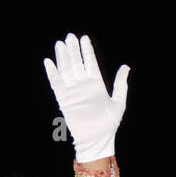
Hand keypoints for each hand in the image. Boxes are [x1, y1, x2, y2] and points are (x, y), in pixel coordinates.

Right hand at [43, 33, 128, 162]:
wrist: (97, 140)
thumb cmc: (109, 124)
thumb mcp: (119, 102)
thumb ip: (121, 84)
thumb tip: (126, 66)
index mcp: (96, 84)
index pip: (90, 63)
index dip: (87, 51)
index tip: (84, 38)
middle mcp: (83, 86)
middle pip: (76, 63)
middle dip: (73, 50)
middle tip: (70, 36)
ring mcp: (73, 92)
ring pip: (66, 71)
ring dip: (63, 58)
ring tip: (60, 44)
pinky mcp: (64, 100)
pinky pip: (56, 84)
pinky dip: (52, 73)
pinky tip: (48, 62)